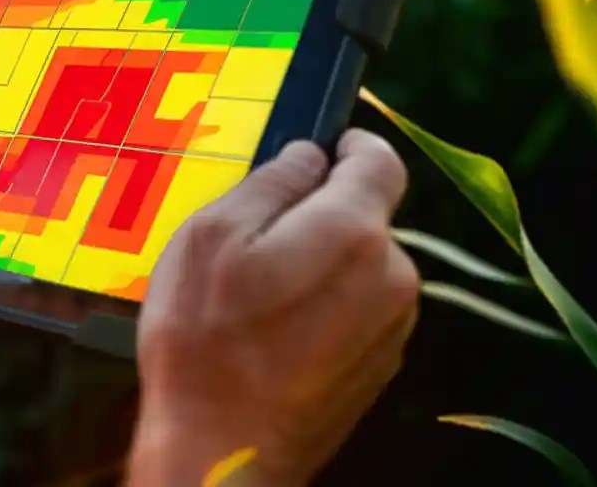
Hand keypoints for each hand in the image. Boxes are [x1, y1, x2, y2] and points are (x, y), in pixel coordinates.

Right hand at [128, 129, 418, 486]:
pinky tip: (271, 334)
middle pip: (364, 215)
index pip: (379, 159)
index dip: (346, 145)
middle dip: (316, 214)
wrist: (221, 452)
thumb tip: (307, 155)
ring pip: (359, 265)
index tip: (316, 149)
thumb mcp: (211, 235)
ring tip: (254, 299)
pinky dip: (322, 307)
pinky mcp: (379, 366)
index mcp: (354, 232)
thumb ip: (270, 181)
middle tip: (251, 241)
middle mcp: (391, 275)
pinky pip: (356, 310)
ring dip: (318, 264)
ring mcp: (391, 327)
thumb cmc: (204, 341)